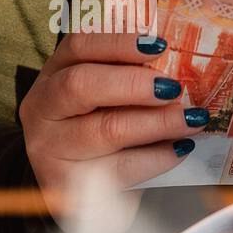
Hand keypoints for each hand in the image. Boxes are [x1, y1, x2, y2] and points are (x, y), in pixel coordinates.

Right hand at [18, 32, 204, 228]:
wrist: (69, 188)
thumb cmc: (91, 131)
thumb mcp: (97, 99)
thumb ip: (126, 78)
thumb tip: (176, 68)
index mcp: (51, 76)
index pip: (78, 47)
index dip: (119, 43)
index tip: (160, 46)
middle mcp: (41, 109)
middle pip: (82, 86)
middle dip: (135, 85)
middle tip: (174, 89)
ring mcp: (49, 149)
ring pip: (106, 130)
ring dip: (157, 122)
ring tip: (191, 119)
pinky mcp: (67, 184)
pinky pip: (119, 167)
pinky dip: (156, 157)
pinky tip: (179, 148)